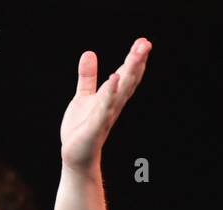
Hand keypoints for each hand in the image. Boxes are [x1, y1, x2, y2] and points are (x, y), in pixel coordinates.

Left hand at [60, 38, 151, 172]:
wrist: (75, 155)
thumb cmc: (81, 128)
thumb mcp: (84, 96)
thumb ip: (88, 76)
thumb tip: (89, 53)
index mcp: (112, 97)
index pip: (126, 75)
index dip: (135, 59)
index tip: (143, 42)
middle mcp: (113, 105)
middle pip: (128, 81)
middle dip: (137, 62)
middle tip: (146, 44)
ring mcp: (106, 115)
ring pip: (120, 92)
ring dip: (128, 74)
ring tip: (135, 55)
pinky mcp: (96, 126)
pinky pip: (104, 108)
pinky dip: (110, 93)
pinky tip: (114, 78)